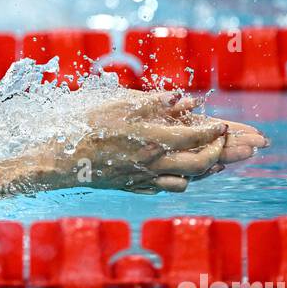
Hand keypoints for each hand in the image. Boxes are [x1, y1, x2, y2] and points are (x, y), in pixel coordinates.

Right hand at [63, 91, 268, 193]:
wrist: (61, 158)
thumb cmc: (88, 126)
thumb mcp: (120, 105)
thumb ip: (154, 102)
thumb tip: (185, 99)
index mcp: (153, 139)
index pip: (195, 137)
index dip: (214, 132)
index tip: (224, 125)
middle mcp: (153, 162)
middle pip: (199, 163)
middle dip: (219, 153)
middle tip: (225, 144)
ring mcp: (143, 178)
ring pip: (186, 180)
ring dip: (204, 171)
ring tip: (215, 163)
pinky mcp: (132, 186)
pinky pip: (165, 188)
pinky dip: (181, 181)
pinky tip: (182, 176)